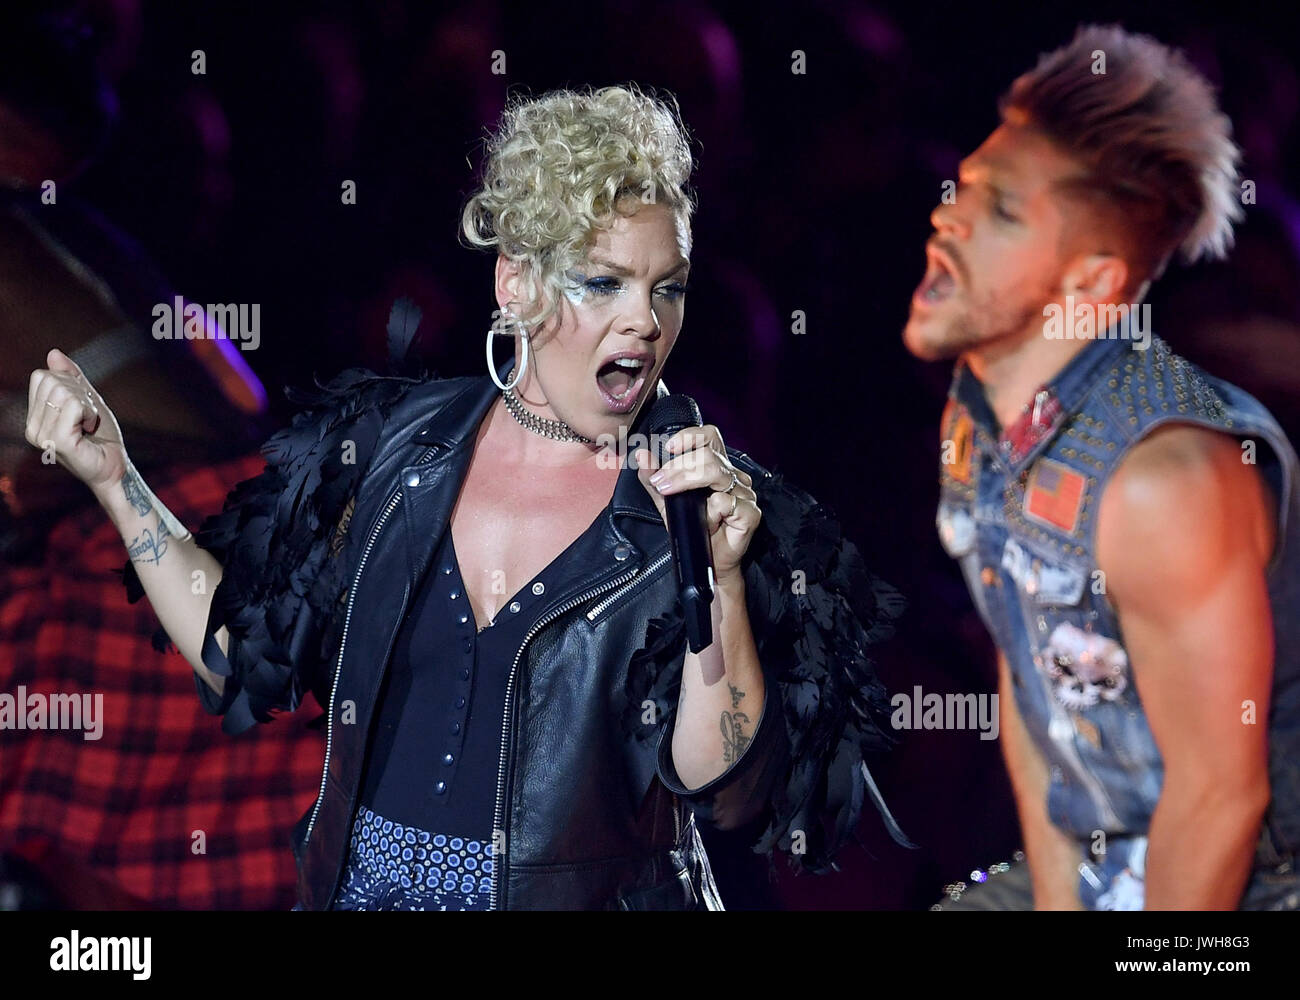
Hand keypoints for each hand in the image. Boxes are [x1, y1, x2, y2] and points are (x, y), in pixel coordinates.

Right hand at [25, 347, 128, 494]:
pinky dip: (90, 413)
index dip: (69, 384)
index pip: (42, 376)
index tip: (82, 406)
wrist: (116, 467)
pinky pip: (74, 406)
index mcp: (34, 417)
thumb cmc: (102, 437)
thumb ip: (72, 378)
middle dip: (80, 394)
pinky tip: (89, 429)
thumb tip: (53, 353)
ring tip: (88, 425)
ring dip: (87, 405)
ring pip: (64, 392)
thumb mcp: (88, 400)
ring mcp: (42, 436)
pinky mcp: (59, 441)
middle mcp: (32, 427)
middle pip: (52, 381)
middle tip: (88, 418)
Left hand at [632, 425, 760, 583]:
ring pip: (717, 474)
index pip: (710, 437)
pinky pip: (726, 503)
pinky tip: (707, 523)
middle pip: (709, 456)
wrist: (708, 564)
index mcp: (718, 467)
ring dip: (687, 483)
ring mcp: (745, 494)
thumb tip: (641, 456)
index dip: (691, 436)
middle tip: (660, 482)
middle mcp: (734, 476)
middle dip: (678, 467)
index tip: (669, 446)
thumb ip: (653, 479)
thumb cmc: (692, 529)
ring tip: (671, 495)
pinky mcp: (750, 513)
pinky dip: (710, 512)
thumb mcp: (666, 502)